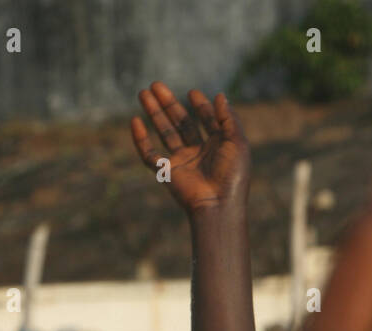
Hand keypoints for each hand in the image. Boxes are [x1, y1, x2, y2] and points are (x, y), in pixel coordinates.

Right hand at [130, 81, 249, 213]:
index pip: (206, 120)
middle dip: (168, 104)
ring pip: (164, 132)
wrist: (218, 205)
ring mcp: (181, 161)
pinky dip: (140, 139)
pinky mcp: (166, 173)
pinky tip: (135, 122)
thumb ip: (228, 118)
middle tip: (155, 85)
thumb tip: (219, 95)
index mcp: (217, 145)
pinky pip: (149, 154)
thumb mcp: (237, 142)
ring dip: (154, 113)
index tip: (192, 92)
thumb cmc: (232, 176)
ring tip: (143, 93)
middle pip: (180, 122)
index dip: (200, 106)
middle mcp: (198, 152)